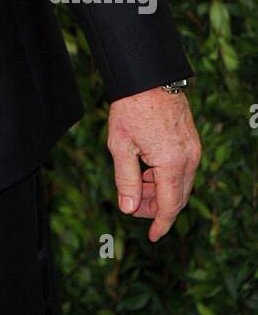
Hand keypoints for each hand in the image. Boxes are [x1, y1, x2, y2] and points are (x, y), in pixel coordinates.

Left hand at [107, 88, 200, 241]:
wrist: (148, 77)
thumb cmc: (131, 108)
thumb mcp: (120, 146)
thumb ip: (126, 181)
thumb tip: (129, 210)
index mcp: (172, 164)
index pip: (169, 206)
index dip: (160, 224)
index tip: (153, 238)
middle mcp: (189, 159)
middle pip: (177, 197)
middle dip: (156, 208)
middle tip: (134, 207)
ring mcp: (193, 149)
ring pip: (181, 184)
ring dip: (161, 191)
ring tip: (137, 186)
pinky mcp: (192, 141)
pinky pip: (183, 169)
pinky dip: (167, 177)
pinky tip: (148, 171)